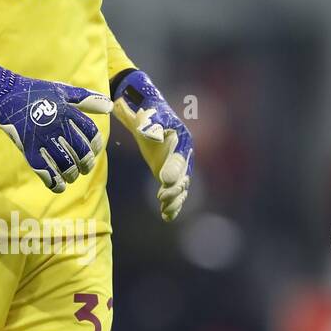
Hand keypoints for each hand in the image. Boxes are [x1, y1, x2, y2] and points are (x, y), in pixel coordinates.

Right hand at [0, 55, 111, 192]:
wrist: (6, 95)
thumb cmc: (37, 92)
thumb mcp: (63, 90)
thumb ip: (86, 99)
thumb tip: (110, 106)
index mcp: (67, 111)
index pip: (90, 132)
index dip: (96, 144)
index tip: (94, 150)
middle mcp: (57, 126)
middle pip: (80, 151)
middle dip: (86, 163)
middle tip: (85, 168)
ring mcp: (42, 139)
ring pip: (65, 163)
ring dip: (72, 174)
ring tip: (72, 177)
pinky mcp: (28, 149)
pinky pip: (44, 170)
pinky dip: (54, 181)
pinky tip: (58, 186)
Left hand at [111, 68, 193, 220]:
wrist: (147, 115)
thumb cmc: (148, 113)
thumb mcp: (148, 116)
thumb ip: (151, 125)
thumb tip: (154, 135)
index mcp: (182, 140)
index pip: (180, 157)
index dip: (174, 169)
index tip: (165, 180)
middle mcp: (183, 156)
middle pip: (183, 176)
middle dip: (174, 189)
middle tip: (161, 197)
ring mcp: (177, 167)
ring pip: (180, 188)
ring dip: (174, 201)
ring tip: (164, 212)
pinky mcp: (169, 176)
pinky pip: (174, 193)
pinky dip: (172, 205)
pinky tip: (166, 217)